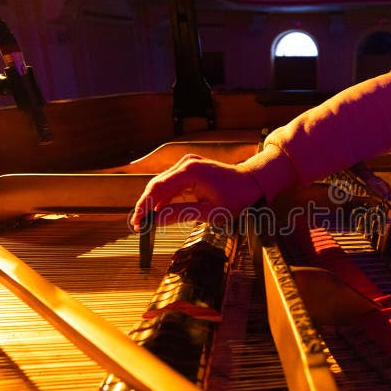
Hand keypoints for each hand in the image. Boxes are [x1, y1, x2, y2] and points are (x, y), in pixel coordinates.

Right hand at [130, 154, 262, 230]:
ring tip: (146, 222)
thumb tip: (157, 220)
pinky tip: (160, 213)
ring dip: (154, 203)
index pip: (158, 188)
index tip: (137, 222)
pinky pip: (171, 184)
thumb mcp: (211, 212)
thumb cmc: (237, 198)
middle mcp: (186, 164)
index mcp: (190, 172)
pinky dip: (164, 198)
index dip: (144, 206)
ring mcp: (187, 165)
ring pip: (162, 185)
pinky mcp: (189, 169)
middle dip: (146, 205)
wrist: (252, 183)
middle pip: (156, 185)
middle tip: (138, 225)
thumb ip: (182, 214)